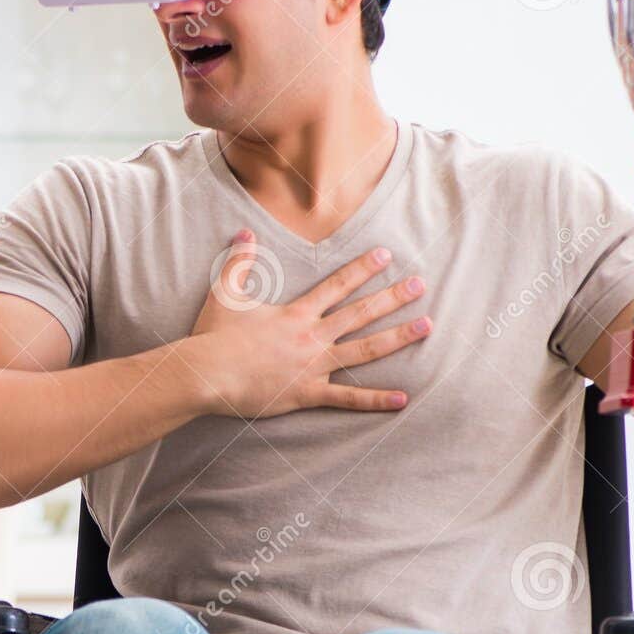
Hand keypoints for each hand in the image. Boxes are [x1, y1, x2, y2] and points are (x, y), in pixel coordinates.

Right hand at [188, 230, 429, 417]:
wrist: (207, 374)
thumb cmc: (214, 336)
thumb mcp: (224, 293)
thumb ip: (238, 262)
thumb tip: (244, 233)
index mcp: (296, 313)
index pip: (337, 285)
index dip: (363, 268)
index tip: (386, 255)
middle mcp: (312, 336)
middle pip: (360, 313)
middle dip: (393, 297)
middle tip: (420, 285)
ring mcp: (313, 366)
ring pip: (364, 350)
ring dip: (397, 337)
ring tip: (426, 326)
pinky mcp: (308, 393)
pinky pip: (347, 398)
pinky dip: (375, 400)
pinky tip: (402, 399)